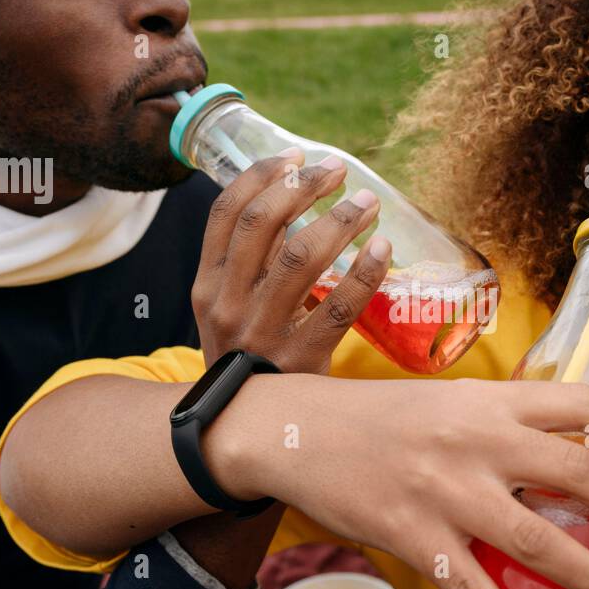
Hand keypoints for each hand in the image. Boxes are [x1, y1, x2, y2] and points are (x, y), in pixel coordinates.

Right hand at [191, 148, 390, 372]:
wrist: (239, 432)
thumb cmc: (246, 356)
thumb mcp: (228, 309)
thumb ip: (250, 262)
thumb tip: (292, 197)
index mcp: (206, 285)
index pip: (227, 213)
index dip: (263, 176)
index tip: (297, 156)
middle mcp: (227, 304)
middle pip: (264, 225)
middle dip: (304, 187)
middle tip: (338, 170)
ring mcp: (262, 333)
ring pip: (300, 258)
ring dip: (339, 221)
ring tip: (368, 203)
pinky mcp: (300, 361)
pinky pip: (339, 308)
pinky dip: (364, 272)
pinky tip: (383, 248)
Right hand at [210, 373, 588, 588]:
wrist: (296, 431)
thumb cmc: (374, 416)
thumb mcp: (446, 399)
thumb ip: (498, 419)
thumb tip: (557, 451)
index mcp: (488, 400)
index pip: (581, 403)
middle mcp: (476, 441)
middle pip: (579, 472)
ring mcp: (446, 491)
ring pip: (538, 540)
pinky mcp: (414, 536)